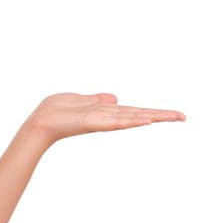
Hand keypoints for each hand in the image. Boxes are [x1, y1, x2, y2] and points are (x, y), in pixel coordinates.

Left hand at [26, 92, 186, 146]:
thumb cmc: (55, 111)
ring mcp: (100, 121)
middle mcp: (106, 117)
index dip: (154, 112)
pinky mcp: (90, 123)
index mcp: (105, 112)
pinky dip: (129, 121)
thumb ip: (97, 100)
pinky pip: (113, 122)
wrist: (39, 122)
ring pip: (130, 118)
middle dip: (161, 115)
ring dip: (151, 117)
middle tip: (184, 117)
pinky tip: (144, 120)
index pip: (134, 111)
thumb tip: (115, 99)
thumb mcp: (80, 100)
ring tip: (172, 117)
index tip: (174, 114)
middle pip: (139, 115)